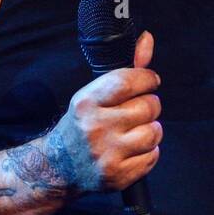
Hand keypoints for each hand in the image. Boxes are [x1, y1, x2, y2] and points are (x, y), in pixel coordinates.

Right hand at [49, 31, 161, 193]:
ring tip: (137, 129)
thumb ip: (127, 68)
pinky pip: (153, 156)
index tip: (150, 82)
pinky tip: (134, 148)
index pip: (129, 81)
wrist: (59, 167)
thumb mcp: (95, 93)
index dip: (147, 78)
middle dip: (150, 105)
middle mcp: (96, 128)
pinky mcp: (117, 175)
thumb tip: (148, 39)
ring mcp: (107, 154)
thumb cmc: (83, 124)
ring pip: (154, 132)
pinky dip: (149, 151)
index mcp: (87, 102)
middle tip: (139, 110)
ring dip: (152, 129)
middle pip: (148, 107)